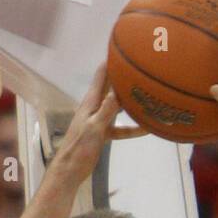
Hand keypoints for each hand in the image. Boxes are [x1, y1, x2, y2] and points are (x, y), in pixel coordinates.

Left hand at [51, 63, 146, 185]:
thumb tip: (119, 89)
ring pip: (117, 106)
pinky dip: (131, 127)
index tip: (124, 47)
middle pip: (111, 87)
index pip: (101, 75)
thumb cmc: (79, 148)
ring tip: (147, 93)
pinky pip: (120, 127)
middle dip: (124, 77)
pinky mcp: (102, 133)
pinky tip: (146, 128)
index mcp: (91, 102)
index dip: (112, 61)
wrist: (70, 170)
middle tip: (142, 67)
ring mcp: (99, 120)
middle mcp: (95, 107)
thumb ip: (107, 109)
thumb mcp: (95, 127)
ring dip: (130, 101)